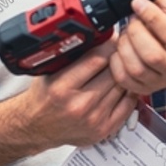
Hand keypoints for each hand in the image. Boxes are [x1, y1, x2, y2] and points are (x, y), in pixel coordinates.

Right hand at [22, 40, 136, 149]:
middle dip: (117, 58)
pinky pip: (129, 103)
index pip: (97, 58)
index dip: (108, 44)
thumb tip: (98, 36)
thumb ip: (72, 57)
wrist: (37, 127)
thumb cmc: (43, 98)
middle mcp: (79, 105)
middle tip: (117, 52)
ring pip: (123, 86)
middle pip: (113, 71)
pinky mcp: (105, 129)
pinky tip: (120, 86)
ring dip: (124, 75)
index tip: (112, 39)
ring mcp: (94, 119)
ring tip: (118, 69)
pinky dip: (128, 92)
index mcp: (62, 87)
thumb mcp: (50, 72)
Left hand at [110, 0, 165, 96]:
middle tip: (132, 20)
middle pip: (152, 53)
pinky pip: (125, 79)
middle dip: (135, 31)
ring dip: (125, 45)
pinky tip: (121, 49)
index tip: (137, 3)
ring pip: (136, 67)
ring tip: (127, 34)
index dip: (150, 16)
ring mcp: (162, 82)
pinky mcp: (146, 90)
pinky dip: (117, 61)